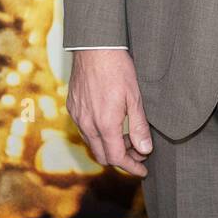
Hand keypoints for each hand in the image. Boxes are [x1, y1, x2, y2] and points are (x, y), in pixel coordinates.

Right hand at [66, 48, 152, 176]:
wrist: (94, 47)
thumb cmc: (118, 69)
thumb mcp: (135, 97)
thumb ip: (139, 125)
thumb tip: (145, 149)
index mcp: (105, 124)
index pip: (117, 157)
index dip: (131, 166)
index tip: (143, 169)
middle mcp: (87, 124)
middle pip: (103, 155)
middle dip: (122, 158)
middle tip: (139, 152)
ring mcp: (78, 116)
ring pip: (93, 143)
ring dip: (110, 146)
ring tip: (129, 137)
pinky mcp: (73, 107)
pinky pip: (85, 130)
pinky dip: (99, 134)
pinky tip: (112, 124)